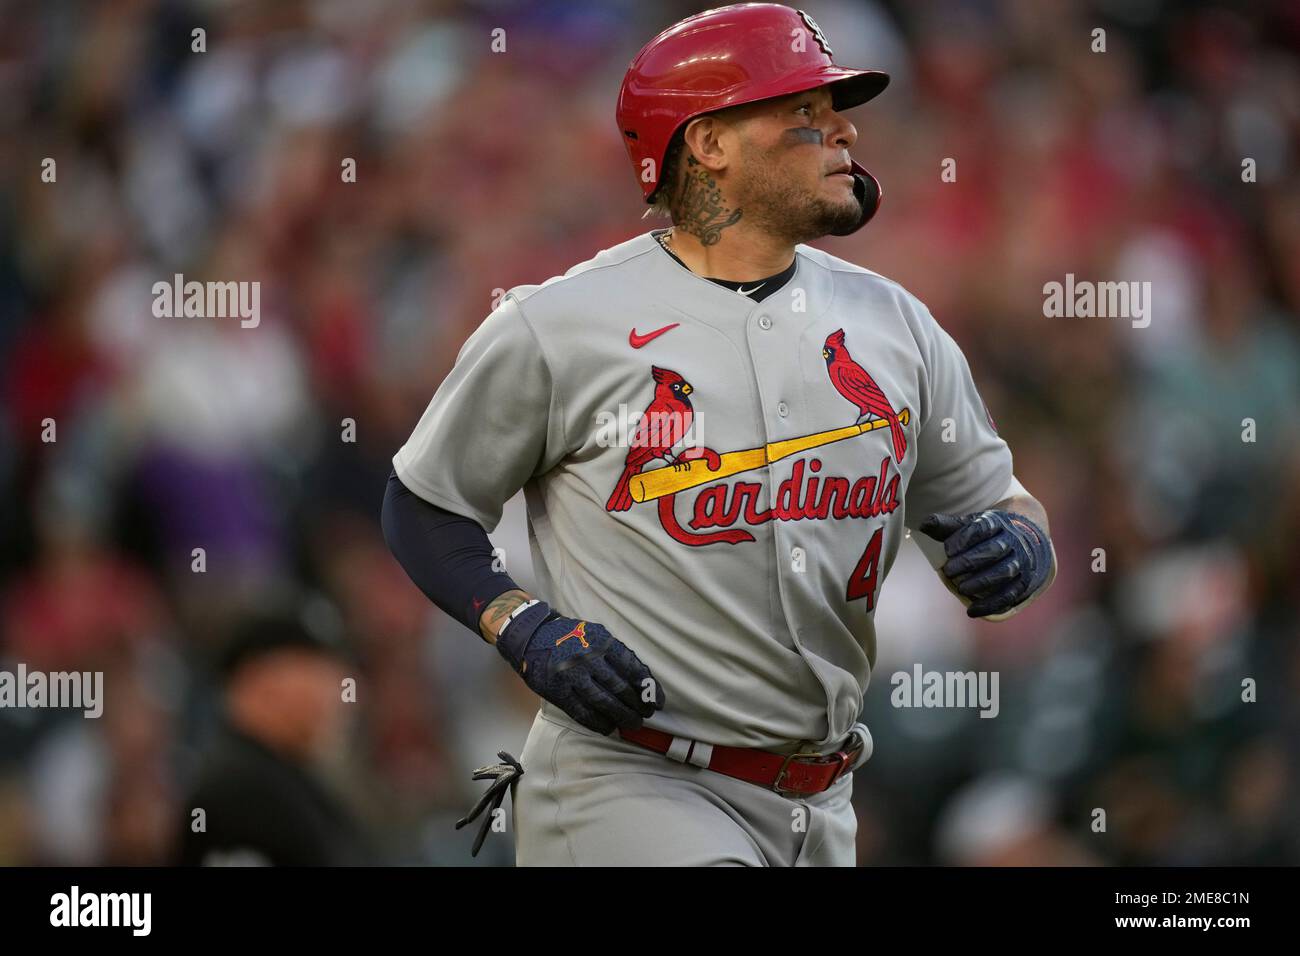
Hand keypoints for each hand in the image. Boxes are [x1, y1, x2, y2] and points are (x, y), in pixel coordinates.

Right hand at [495, 601, 665, 733]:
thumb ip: (616, 654)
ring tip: (632, 724)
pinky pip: (581, 712)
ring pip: (603, 702)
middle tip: (646, 715)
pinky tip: (608, 727)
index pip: (632, 669)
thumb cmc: (571, 636)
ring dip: (621, 717)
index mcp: (602, 641)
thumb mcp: (595, 634)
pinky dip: (597, 722)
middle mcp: (588, 658)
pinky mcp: (557, 691)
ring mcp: (571, 675)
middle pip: (620, 688)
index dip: (648, 689)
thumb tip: (642, 681)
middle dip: (637, 706)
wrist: (532, 635)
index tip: (657, 701)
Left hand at [919, 510, 1051, 617]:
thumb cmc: (987, 535)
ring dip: (981, 582)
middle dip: (970, 561)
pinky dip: (991, 604)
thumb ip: (947, 526)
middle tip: (949, 570)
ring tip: (961, 589)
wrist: (1024, 542)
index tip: (948, 550)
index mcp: (996, 522)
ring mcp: (1021, 561)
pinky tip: (971, 611)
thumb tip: (924, 524)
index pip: (982, 527)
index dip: (964, 538)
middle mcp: (1012, 540)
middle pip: (994, 550)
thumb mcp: (969, 526)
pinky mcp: (1024, 582)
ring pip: (1004, 572)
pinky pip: (1010, 595)